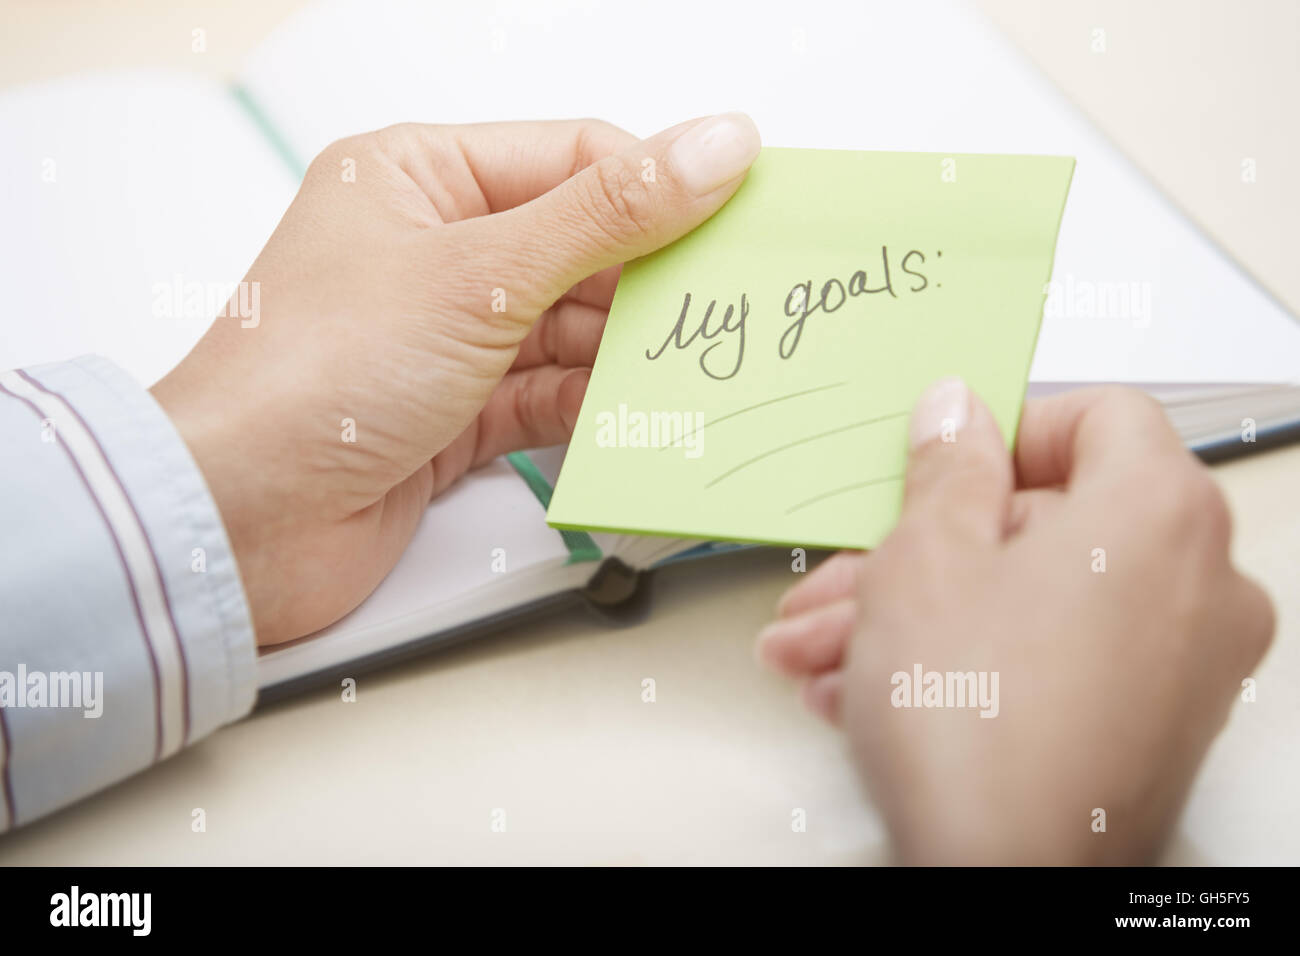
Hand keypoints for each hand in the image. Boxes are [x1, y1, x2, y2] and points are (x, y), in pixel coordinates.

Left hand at [152, 115, 761, 643]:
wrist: (239, 521)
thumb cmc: (313, 374)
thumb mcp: (482, 273)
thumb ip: (607, 215)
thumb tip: (711, 147)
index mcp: (418, 177)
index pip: (571, 158)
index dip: (655, 185)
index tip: (735, 212)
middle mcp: (433, 250)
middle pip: (579, 247)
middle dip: (646, 280)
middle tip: (724, 301)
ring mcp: (446, 336)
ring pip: (569, 328)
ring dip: (625, 350)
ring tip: (690, 362)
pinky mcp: (455, 413)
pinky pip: (548, 395)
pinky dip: (592, 405)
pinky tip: (635, 412)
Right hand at [757, 381, 1274, 863]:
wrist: (1001, 883)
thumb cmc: (976, 727)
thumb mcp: (923, 561)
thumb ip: (945, 469)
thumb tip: (956, 413)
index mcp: (1157, 514)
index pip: (1102, 416)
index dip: (1007, 431)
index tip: (942, 468)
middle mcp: (1199, 585)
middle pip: (1046, 526)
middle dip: (919, 551)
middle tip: (845, 579)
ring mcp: (1183, 668)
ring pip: (1033, 602)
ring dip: (920, 617)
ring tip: (824, 653)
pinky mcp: (1151, 730)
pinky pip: (1052, 662)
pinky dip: (970, 663)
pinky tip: (868, 694)